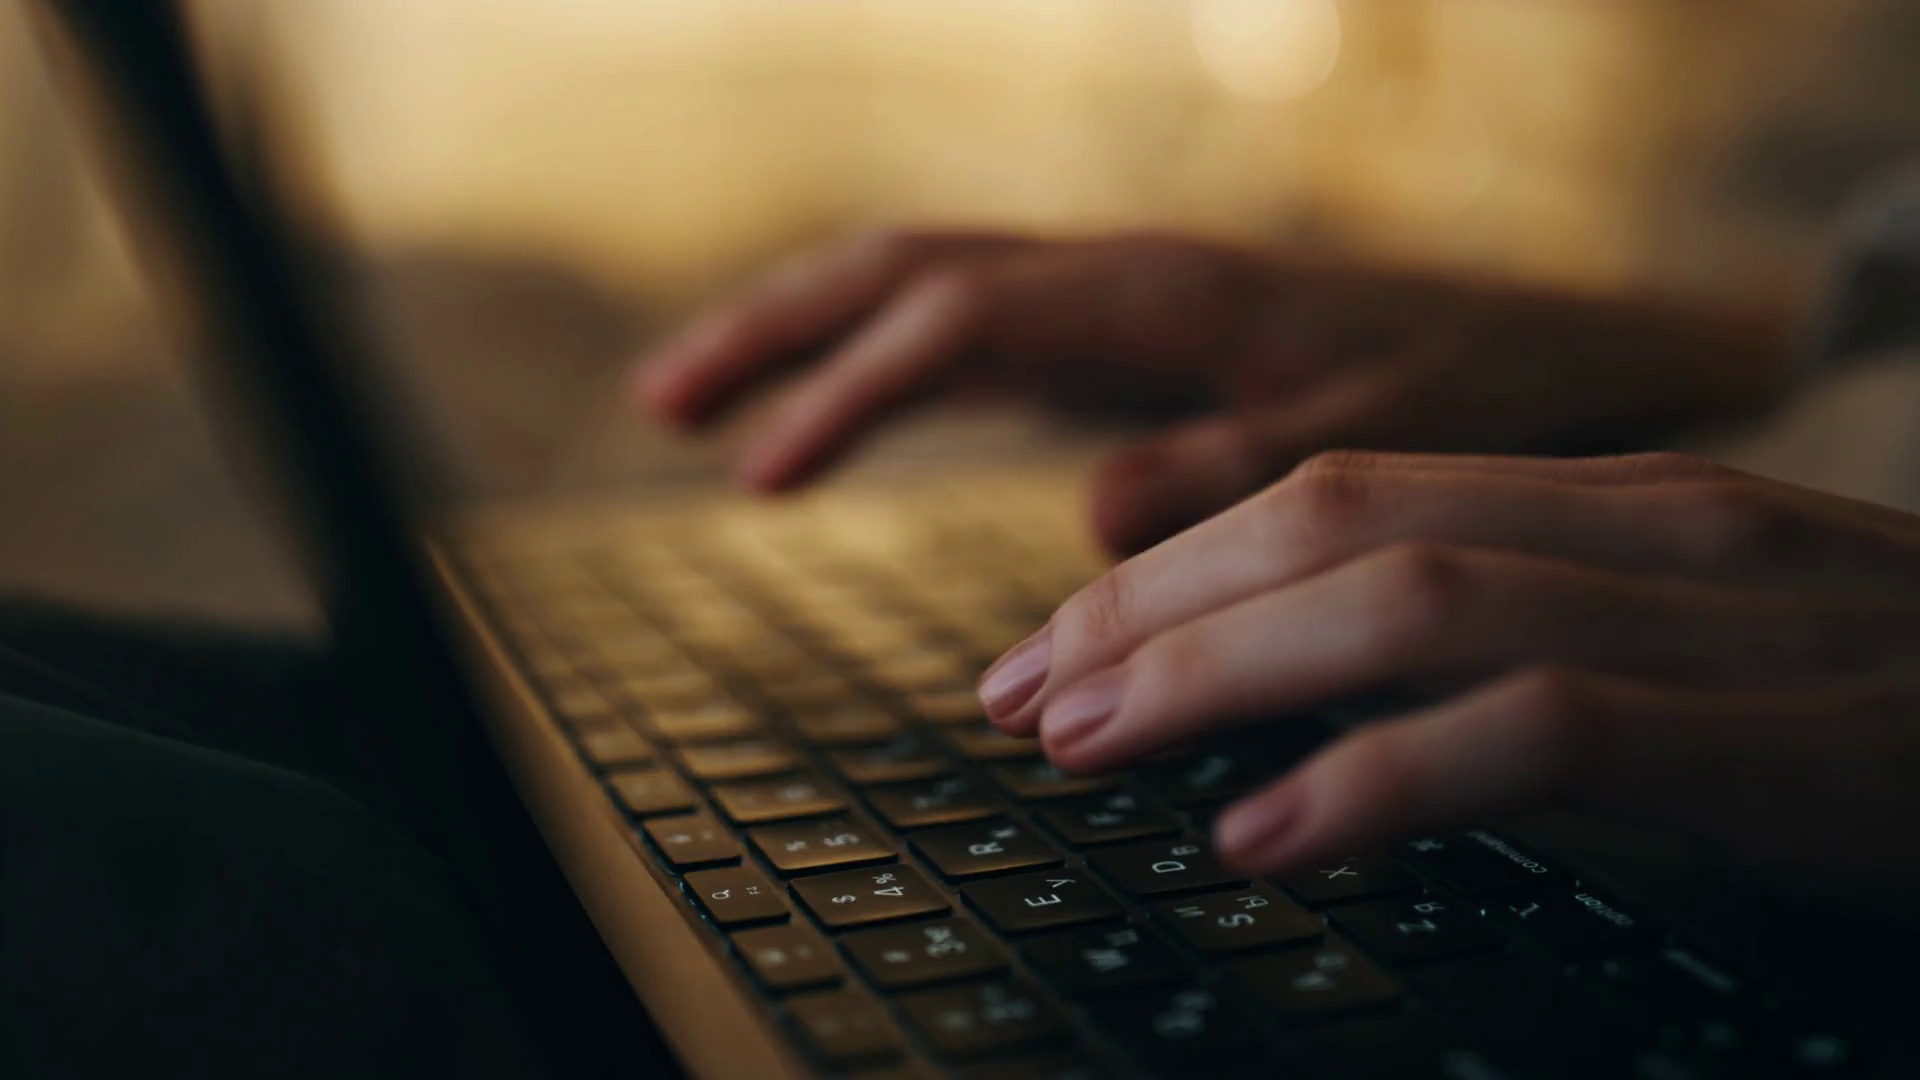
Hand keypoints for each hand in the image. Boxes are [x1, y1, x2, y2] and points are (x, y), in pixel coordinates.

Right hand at [632, 229, 1790, 553]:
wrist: (1564, 342)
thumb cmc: (1482, 388)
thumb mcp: (1379, 440)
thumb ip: (1235, 470)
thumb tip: (1088, 517)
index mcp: (1165, 288)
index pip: (960, 319)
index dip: (848, 394)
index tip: (763, 482)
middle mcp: (1121, 273)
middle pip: (905, 267)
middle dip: (773, 328)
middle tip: (660, 402)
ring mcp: (1115, 299)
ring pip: (922, 284)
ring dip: (803, 332)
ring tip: (692, 401)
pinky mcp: (1124, 337)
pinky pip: (970, 330)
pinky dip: (881, 367)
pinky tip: (838, 417)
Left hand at [977, 451, 1919, 909]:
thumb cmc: (1879, 708)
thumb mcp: (1678, 647)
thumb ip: (1509, 647)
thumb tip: (1306, 703)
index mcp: (1612, 505)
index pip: (1335, 493)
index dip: (1168, 566)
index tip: (1051, 646)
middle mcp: (1649, 530)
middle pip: (1333, 524)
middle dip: (1148, 609)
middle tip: (1018, 693)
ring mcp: (1717, 621)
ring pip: (1404, 599)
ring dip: (1214, 670)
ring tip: (1085, 743)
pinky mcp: (1779, 739)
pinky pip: (1536, 730)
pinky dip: (1377, 777)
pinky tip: (1258, 834)